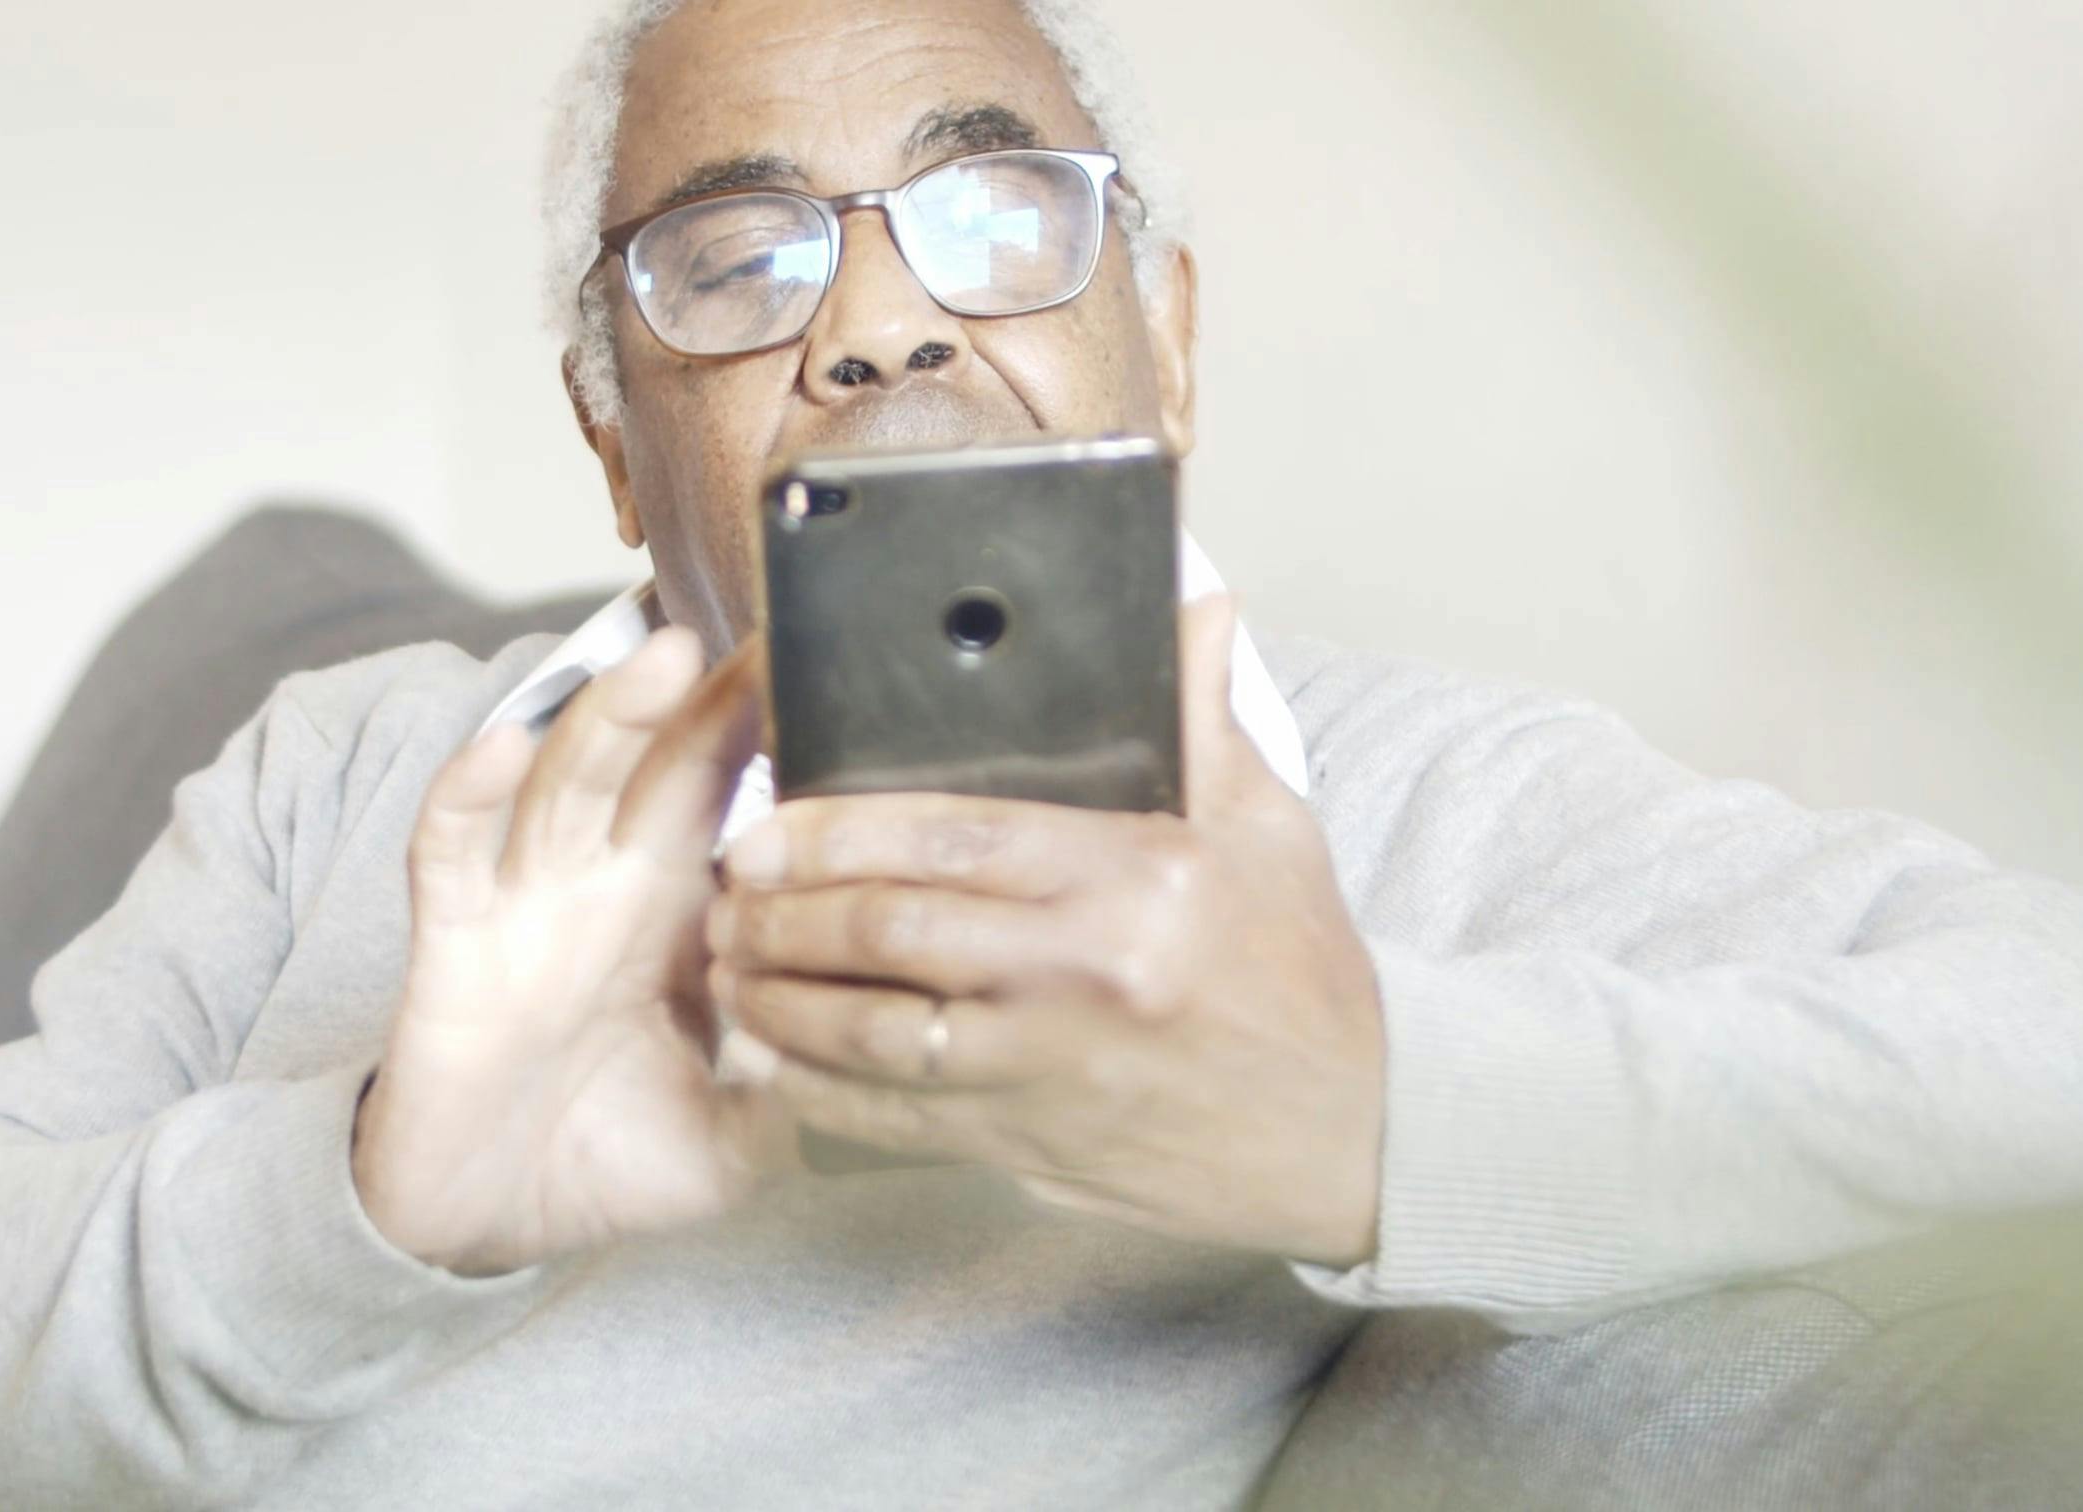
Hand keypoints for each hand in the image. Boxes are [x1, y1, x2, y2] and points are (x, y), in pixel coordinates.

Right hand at [354, 628, 800, 1275]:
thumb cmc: (609, 1158)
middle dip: (716, 701)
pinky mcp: (455, 940)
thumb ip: (809, 1098)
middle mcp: (609, 888)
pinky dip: (468, 792)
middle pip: (664, 769)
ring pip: (568, 783)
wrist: (484, 1219)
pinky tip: (502, 743)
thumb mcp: (738, 1139)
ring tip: (667, 657)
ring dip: (611, 717)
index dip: (783, 757)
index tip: (849, 693)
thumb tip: (895, 1069)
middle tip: (777, 632)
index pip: (742, 813)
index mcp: (683, 920)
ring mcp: (528, 903)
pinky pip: (454, 851)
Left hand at [706, 595, 1385, 1267]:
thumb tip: (1198, 604)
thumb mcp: (1268, 829)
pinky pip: (899, 1118)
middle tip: (726, 891)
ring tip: (732, 968)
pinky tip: (774, 1062)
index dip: (835, 830)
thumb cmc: (1301, 970)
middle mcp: (1084, 971)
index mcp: (1135, 876)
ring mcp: (1053, 1068)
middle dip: (786, 910)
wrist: (1356, 1130)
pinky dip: (821, 1090)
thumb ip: (1204, 720)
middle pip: (891, 930)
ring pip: (875, 1030)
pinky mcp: (1035, 1144)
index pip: (950, 836)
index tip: (765, 823)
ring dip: (783, 1000)